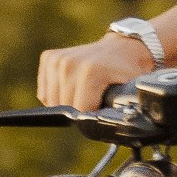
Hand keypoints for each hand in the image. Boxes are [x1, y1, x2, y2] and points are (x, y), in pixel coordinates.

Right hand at [37, 33, 151, 113]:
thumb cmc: (128, 72)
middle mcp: (69, 64)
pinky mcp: (49, 58)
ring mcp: (57, 59)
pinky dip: (56, 94)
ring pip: (51, 102)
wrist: (122, 47)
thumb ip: (122, 112)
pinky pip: (45, 92)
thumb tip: (115, 130)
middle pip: (63, 108)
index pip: (79, 113)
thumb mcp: (132, 93)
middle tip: (95, 100)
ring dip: (66, 103)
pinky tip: (72, 87)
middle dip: (78, 111)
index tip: (101, 110)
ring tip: (85, 93)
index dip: (90, 118)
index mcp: (90, 72)